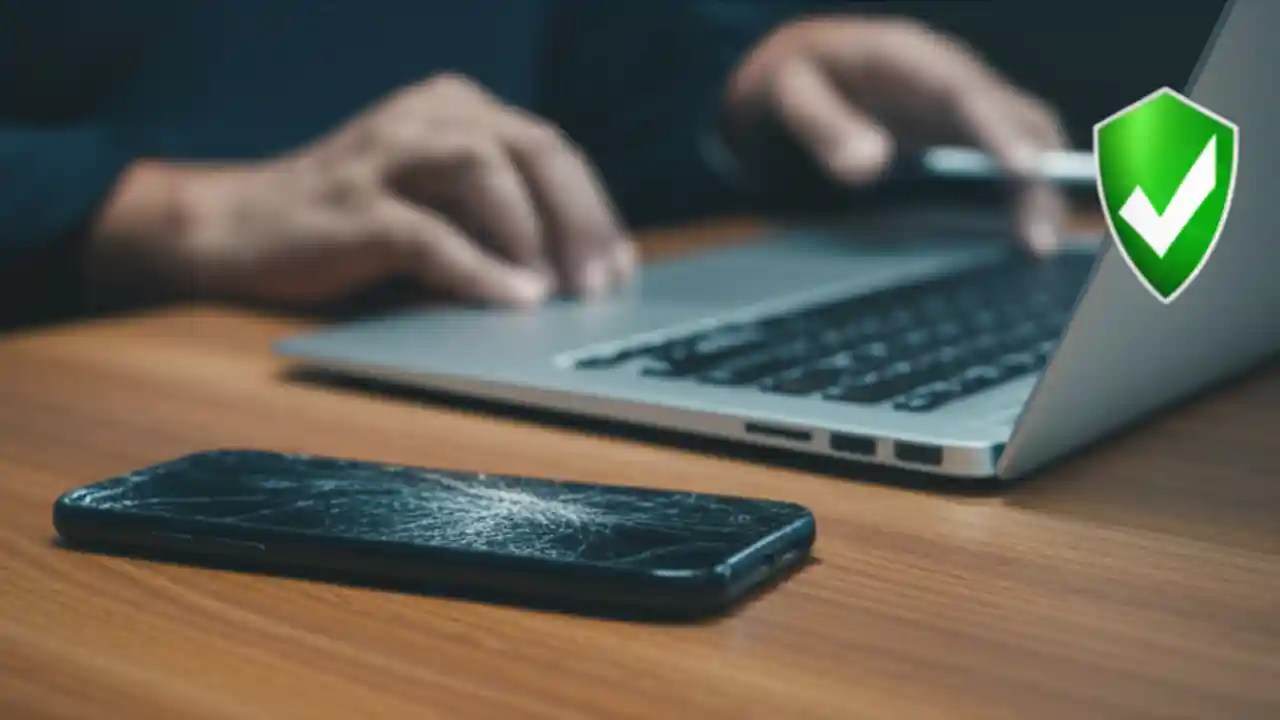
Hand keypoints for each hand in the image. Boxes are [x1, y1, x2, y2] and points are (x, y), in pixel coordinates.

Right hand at [87, 74, 633, 308]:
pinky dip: (481, 271)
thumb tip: (578, 270)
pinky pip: (432, 235)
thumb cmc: (350, 223)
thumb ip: (498, 215)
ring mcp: (387, 154)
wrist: (234, 229)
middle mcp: (427, 115)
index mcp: (456, 108)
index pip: (549, 148)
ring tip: (564, 291)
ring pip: (489, 172)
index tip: (623, 264)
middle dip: (581, 218)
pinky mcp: (353, 206)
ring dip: (537, 234)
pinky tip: (514, 300)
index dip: (595, 207)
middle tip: (605, 283)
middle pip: (534, 148)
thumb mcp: (436, 202)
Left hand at [723, 17, 1068, 253]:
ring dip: (1038, 190)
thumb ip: (821, 125)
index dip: (997, 131)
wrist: (797, 67)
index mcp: (905, 55)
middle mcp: (949, 74)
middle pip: (1014, 115)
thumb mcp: (785, 92)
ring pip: (1025, 137)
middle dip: (1036, 172)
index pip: (962, 92)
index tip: (1023, 170)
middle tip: (1037, 238)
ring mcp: (961, 104)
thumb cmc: (791, 78)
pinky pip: (1007, 158)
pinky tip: (1020, 236)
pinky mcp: (963, 132)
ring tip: (1036, 249)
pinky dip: (1022, 193)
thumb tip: (867, 166)